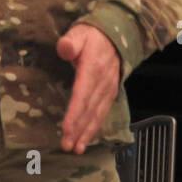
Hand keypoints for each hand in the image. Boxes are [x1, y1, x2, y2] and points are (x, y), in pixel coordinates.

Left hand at [56, 24, 121, 154]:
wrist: (118, 34)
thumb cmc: (93, 35)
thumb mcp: (80, 32)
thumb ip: (71, 41)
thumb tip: (64, 49)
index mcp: (92, 70)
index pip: (82, 95)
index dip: (74, 114)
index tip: (65, 129)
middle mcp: (102, 83)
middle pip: (89, 110)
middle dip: (78, 130)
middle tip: (67, 146)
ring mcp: (108, 89)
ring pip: (97, 115)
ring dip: (87, 133)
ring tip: (77, 149)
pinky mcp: (110, 93)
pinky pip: (103, 113)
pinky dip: (95, 127)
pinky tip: (87, 138)